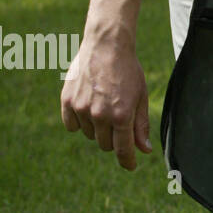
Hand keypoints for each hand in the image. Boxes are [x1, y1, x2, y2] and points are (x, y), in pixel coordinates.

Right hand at [61, 35, 151, 171]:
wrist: (107, 46)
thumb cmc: (128, 71)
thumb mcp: (140, 96)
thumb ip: (141, 125)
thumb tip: (144, 150)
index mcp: (122, 115)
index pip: (123, 149)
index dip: (127, 161)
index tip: (131, 166)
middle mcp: (100, 115)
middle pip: (105, 144)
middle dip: (114, 138)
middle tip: (118, 119)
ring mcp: (82, 109)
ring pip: (90, 135)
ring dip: (98, 127)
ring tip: (105, 104)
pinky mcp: (67, 102)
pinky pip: (72, 126)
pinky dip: (80, 122)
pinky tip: (89, 106)